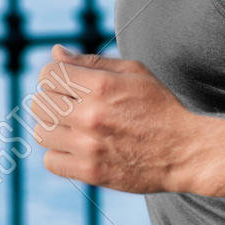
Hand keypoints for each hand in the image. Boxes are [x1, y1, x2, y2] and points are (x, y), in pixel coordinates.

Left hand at [31, 45, 199, 193]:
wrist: (184, 152)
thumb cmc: (159, 107)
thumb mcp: (133, 72)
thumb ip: (91, 61)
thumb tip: (55, 52)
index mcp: (101, 85)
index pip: (48, 74)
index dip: (54, 76)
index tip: (66, 84)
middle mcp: (90, 115)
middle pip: (39, 103)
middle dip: (52, 101)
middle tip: (71, 107)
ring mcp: (88, 146)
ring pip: (40, 132)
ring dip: (53, 128)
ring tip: (73, 128)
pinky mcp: (90, 172)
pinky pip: (50, 160)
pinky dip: (59, 155)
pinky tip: (76, 149)